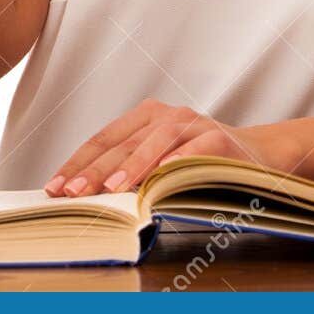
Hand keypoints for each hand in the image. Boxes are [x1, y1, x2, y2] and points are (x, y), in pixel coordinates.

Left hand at [44, 98, 276, 195]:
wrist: (259, 155)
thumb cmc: (201, 163)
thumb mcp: (162, 162)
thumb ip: (132, 172)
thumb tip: (88, 198)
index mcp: (146, 117)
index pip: (103, 139)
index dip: (77, 163)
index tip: (54, 187)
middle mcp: (167, 115)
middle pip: (123, 142)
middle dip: (93, 170)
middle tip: (71, 193)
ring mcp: (194, 124)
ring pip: (155, 141)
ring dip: (132, 166)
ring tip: (111, 188)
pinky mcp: (219, 139)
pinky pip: (193, 151)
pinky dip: (176, 164)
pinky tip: (160, 180)